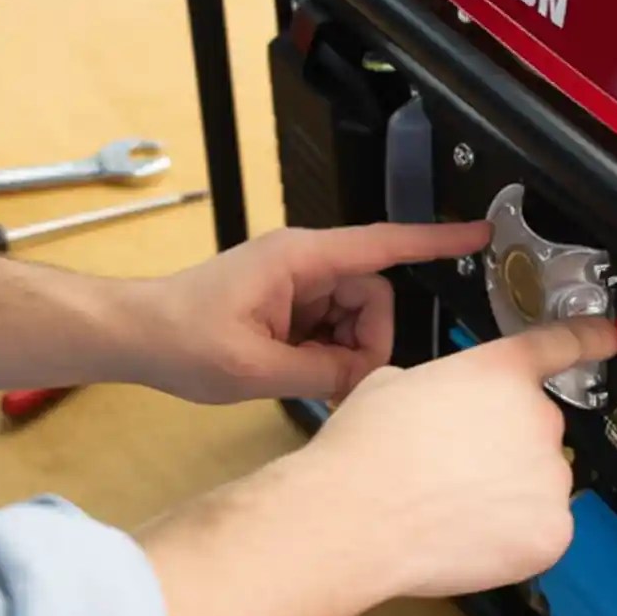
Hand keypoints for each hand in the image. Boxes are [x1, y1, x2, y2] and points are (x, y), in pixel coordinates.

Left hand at [136, 221, 490, 403]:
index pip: (383, 244)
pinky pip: (332, 330)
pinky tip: (297, 374)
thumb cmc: (182, 339)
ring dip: (342, 354)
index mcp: (301, 259)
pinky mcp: (290, 307)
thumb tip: (362, 378)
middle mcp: (306, 265)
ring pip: (355, 319)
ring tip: (302, 378)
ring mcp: (298, 286)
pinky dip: (326, 357)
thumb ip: (321, 373)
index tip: (477, 235)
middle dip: (365, 342)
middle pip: (373, 297)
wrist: (139, 337)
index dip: (435, 240)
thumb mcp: (255, 368)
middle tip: (336, 381)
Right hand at [297, 316, 616, 596]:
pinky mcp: (552, 531)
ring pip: (538, 483)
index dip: (590, 338)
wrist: (355, 516)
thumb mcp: (396, 382)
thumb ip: (444, 385)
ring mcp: (550, 476)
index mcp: (501, 371)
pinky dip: (513, 537)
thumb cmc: (365, 453)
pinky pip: (542, 531)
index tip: (610, 337)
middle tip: (454, 466)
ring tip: (450, 504)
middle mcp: (538, 416)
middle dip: (505, 447)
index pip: (561, 345)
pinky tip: (468, 534)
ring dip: (509, 493)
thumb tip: (444, 406)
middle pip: (537, 429)